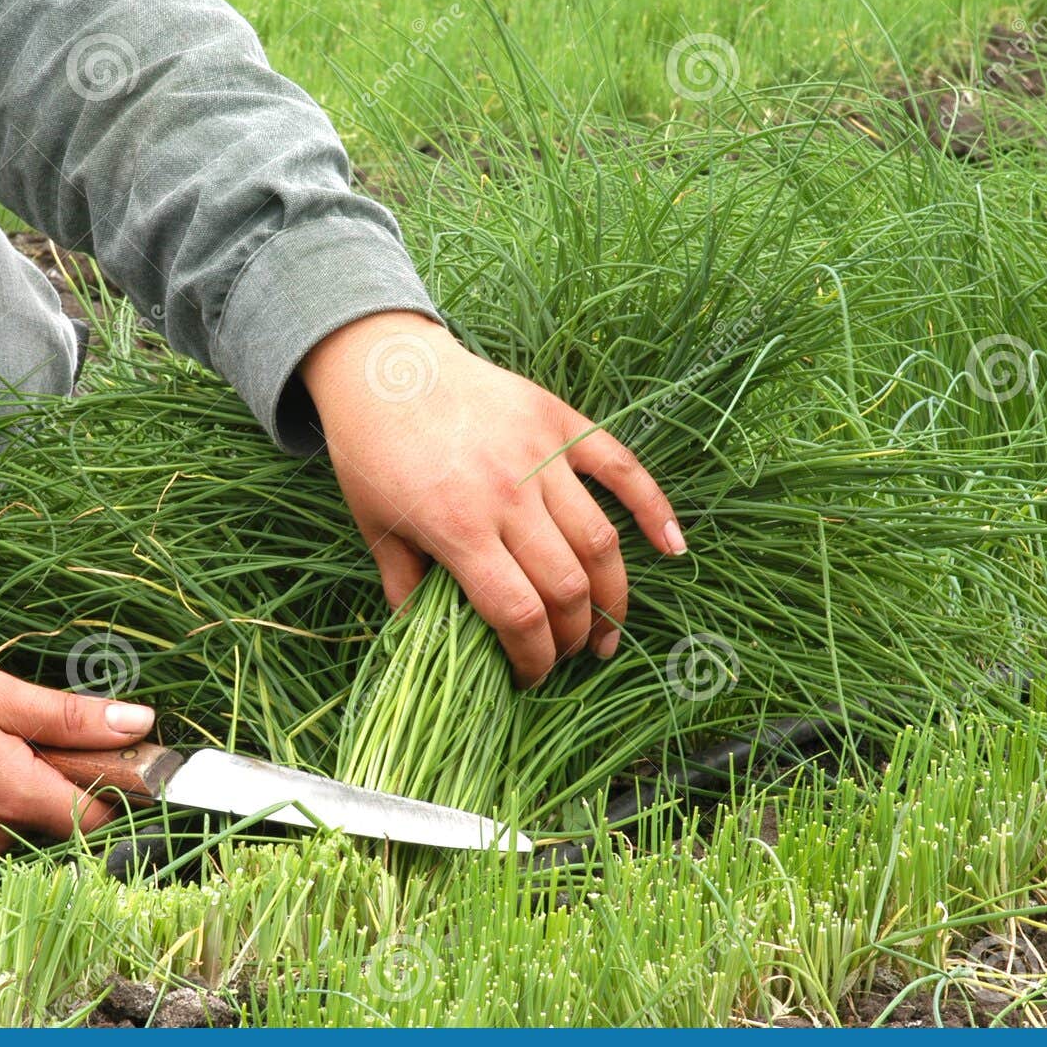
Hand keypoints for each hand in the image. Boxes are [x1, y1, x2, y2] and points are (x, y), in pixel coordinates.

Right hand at [0, 643, 154, 855]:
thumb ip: (71, 717)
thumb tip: (139, 724)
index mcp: (14, 798)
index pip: (95, 820)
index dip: (112, 788)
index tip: (109, 753)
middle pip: (50, 813)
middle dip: (45, 761)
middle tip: (15, 712)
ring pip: (7, 807)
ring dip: (3, 761)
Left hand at [299, 311, 685, 683]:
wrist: (384, 367)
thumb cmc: (372, 453)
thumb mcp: (375, 528)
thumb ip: (404, 588)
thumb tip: (422, 645)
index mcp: (459, 527)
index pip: (519, 615)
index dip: (533, 660)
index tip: (530, 679)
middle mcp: (508, 494)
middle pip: (567, 587)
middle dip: (572, 637)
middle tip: (566, 656)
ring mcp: (541, 455)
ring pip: (600, 541)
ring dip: (613, 597)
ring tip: (607, 631)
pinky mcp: (560, 422)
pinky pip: (622, 469)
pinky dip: (655, 510)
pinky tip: (673, 549)